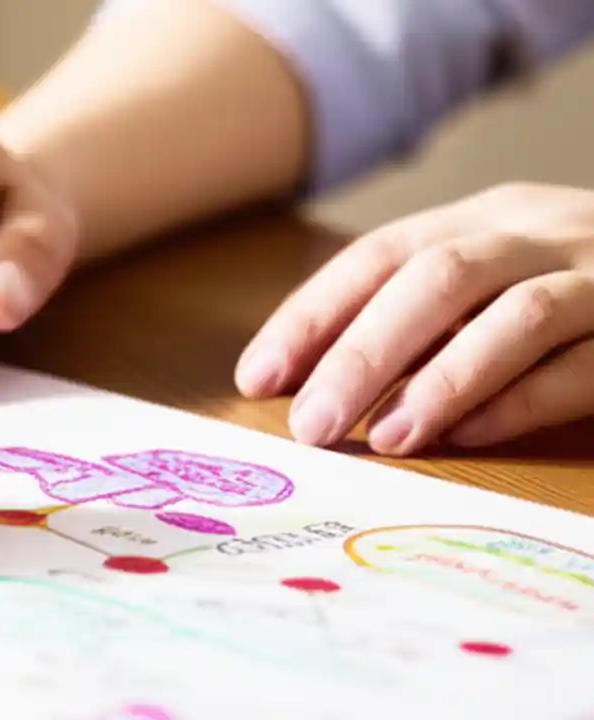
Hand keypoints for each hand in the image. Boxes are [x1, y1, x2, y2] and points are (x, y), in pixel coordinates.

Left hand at [236, 183, 593, 454]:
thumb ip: (414, 317)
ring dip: (441, 379)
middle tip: (312, 423)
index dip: (311, 317)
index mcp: (480, 218)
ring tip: (386, 437)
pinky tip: (467, 436)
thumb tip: (305, 380)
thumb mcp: (486, 281)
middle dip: (362, 353)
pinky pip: (582, 365)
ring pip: (514, 316)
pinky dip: (518, 401)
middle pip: (436, 279)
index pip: (375, 257)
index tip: (258, 379)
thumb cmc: (563, 291)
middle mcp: (537, 233)